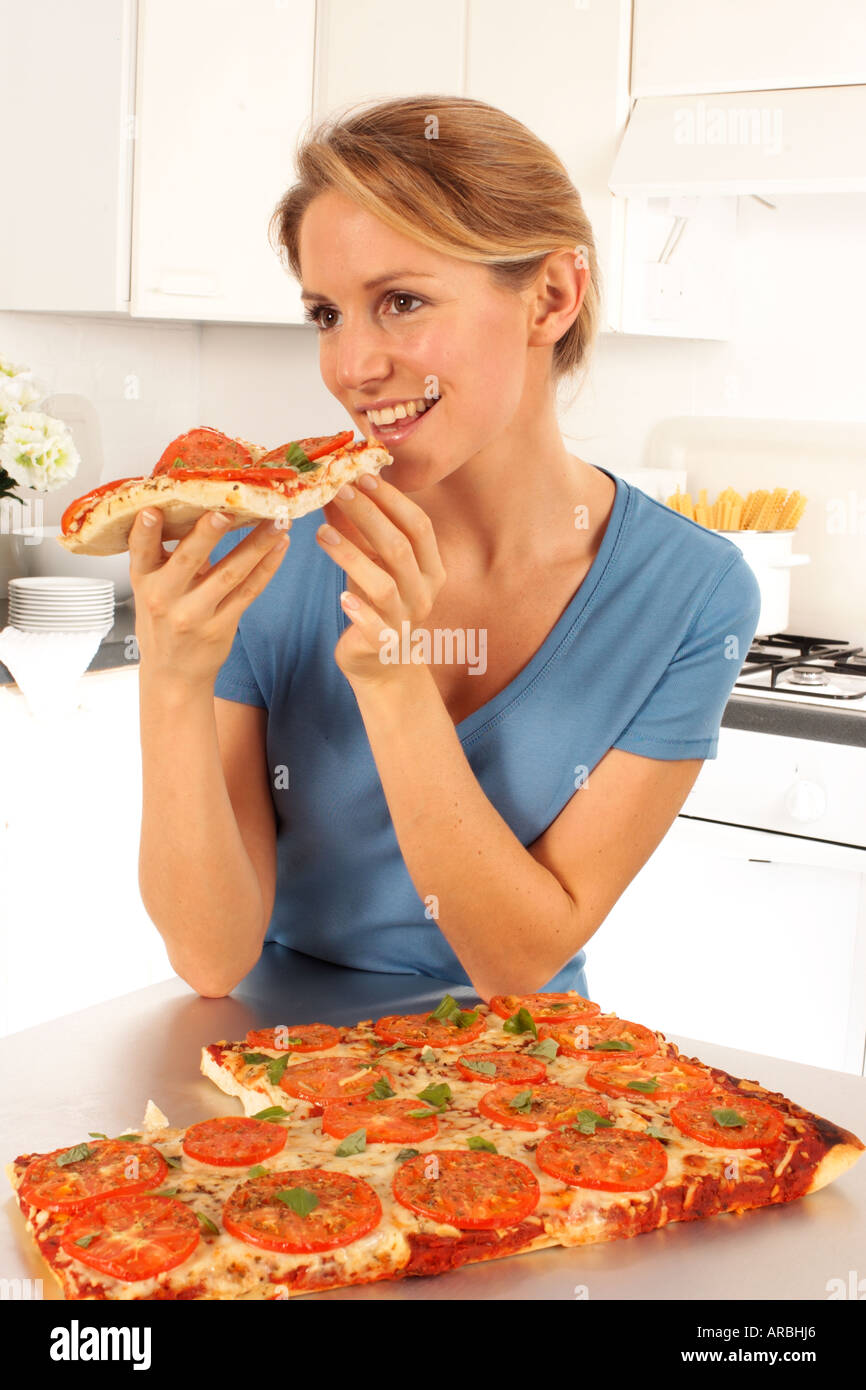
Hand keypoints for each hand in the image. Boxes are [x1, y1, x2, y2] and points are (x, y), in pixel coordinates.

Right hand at [129, 508, 290, 689]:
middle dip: (208, 533)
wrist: (173, 674)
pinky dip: (267, 567)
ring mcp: (196, 614)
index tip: (153, 510)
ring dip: (256, 544)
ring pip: (229, 573)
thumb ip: (165, 554)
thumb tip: (195, 506)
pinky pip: (249, 592)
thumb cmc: (162, 621)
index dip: (145, 532)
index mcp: (145, 581)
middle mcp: (166, 597)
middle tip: (227, 509)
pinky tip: (280, 546)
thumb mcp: (149, 588)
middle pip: (188, 560)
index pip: (140, 552)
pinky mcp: (222, 626)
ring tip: (277, 521)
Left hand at [315, 472, 445, 686]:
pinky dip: (358, 610)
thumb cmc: (378, 603)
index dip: (393, 500)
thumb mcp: (375, 564)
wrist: (383, 663)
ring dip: (352, 556)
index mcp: (431, 569)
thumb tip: (335, 487)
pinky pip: (374, 626)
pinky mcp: (384, 643)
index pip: (420, 527)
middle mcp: (424, 593)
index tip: (364, 477)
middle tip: (339, 492)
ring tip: (322, 535)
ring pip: (384, 584)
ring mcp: (405, 620)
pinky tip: (341, 596)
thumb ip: (361, 531)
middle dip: (369, 516)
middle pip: (400, 548)